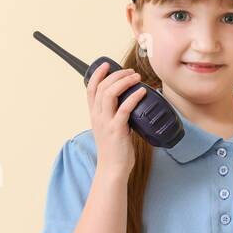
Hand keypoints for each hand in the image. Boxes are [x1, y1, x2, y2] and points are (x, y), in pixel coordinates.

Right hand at [87, 60, 146, 178]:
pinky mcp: (117, 130)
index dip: (97, 74)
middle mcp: (97, 116)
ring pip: (110, 94)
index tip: (107, 64)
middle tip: (131, 71)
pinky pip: (124, 109)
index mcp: (94, 114)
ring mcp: (106, 122)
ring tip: (137, 78)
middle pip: (102, 87)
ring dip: (124, 82)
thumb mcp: (111, 128)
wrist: (113, 169)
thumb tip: (131, 104)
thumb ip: (116, 115)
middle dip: (116, 74)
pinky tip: (142, 92)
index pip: (90, 89)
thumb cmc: (115, 149)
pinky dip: (133, 97)